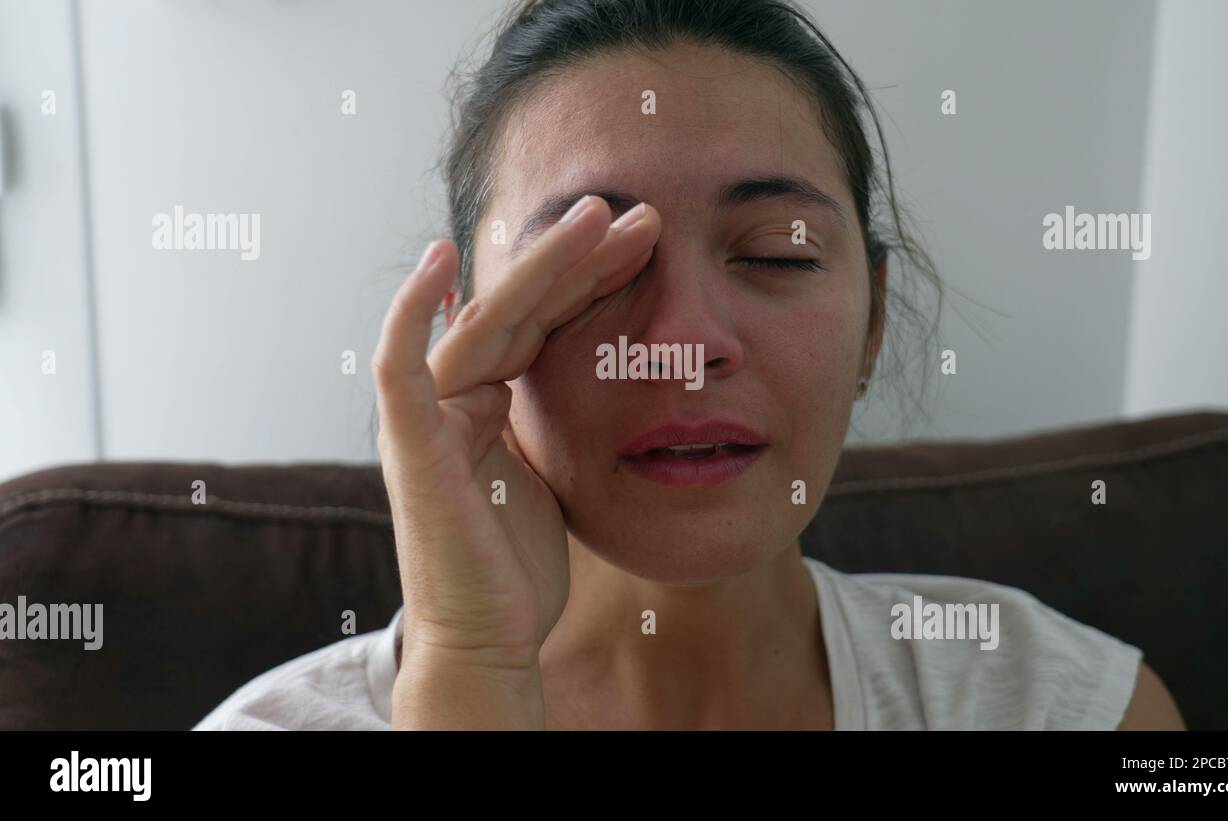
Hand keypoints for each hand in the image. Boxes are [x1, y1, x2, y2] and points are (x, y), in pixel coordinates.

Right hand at [372, 195, 660, 669]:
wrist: (489, 636)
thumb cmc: (519, 564)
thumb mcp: (551, 469)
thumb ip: (553, 414)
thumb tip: (595, 367)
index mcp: (490, 400)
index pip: (544, 321)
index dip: (592, 278)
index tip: (646, 243)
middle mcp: (454, 396)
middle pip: (519, 308)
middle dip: (577, 258)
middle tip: (636, 214)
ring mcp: (428, 416)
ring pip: (480, 321)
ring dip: (536, 265)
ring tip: (594, 216)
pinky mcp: (410, 445)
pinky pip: (399, 368)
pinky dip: (412, 313)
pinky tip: (441, 261)